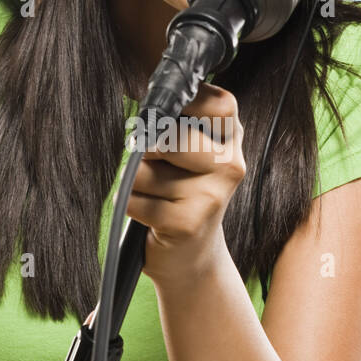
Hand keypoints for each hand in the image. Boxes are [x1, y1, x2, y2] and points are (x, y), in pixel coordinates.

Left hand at [125, 83, 245, 288]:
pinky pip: (133, 199)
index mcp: (232, 139)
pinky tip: (148, 215)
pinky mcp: (188, 223)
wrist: (192, 257)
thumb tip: (145, 116)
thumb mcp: (190, 152)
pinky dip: (129, 205)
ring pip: (143, 168)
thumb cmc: (182, 194)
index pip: (217, 104)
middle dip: (146, 150)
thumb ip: (177, 124)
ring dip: (135, 181)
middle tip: (156, 168)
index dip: (184, 105)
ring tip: (155, 195)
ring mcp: (211, 196)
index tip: (165, 119)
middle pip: (167, 136)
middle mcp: (230, 165)